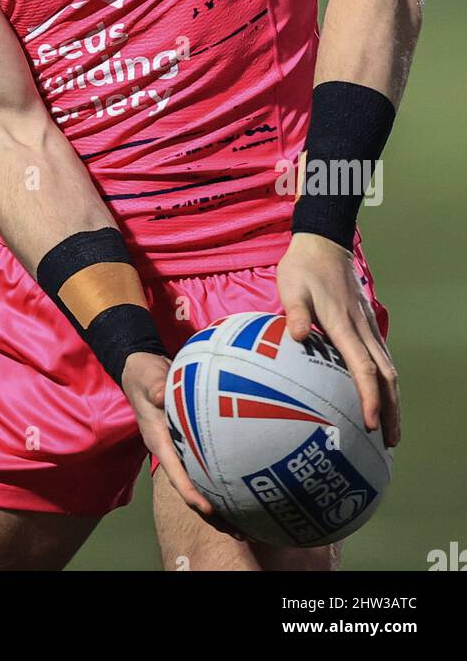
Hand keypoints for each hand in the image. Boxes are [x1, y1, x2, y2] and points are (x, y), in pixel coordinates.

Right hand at [121, 351, 244, 539]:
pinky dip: (222, 482)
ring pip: (200, 483)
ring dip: (220, 505)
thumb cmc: (145, 373)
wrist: (143, 368)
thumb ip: (154, 386)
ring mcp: (180, 448)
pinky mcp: (190, 441)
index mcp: (159, 439)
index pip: (174, 472)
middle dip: (212, 512)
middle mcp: (170, 450)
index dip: (190, 492)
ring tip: (247, 526)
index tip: (209, 509)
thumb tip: (159, 396)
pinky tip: (242, 492)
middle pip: (191, 488)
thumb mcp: (147, 376)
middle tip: (239, 531)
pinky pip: (206, 467)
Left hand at [277, 232, 399, 447]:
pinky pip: (382, 357)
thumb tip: (297, 336)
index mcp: (343, 324)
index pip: (362, 368)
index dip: (369, 397)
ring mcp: (367, 326)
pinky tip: (382, 396)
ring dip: (392, 398)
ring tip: (390, 428)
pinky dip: (387, 382)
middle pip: (385, 375)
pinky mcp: (366, 323)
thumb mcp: (291, 286)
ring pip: (387, 368)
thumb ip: (296, 312)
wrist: (323, 243)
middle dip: (390, 409)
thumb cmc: (302, 268)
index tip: (371, 423)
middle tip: (389, 441)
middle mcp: (361, 328)